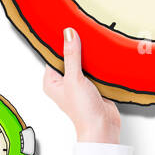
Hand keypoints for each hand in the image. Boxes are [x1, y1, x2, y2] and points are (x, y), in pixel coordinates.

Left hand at [42, 28, 120, 143]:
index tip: (66, 27)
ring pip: (82, 61)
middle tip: (82, 30)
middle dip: (76, 46)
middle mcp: (64, 81)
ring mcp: (79, 82)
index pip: (53, 55)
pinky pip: (94, 67)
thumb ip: (71, 56)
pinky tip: (101, 53)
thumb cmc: (82, 112)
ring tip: (93, 39)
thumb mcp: (74, 79)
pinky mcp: (93, 84)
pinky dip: (98, 62)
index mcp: (51, 81)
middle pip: (69, 56)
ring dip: (88, 54)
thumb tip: (68, 34)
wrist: (103, 127)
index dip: (59, 42)